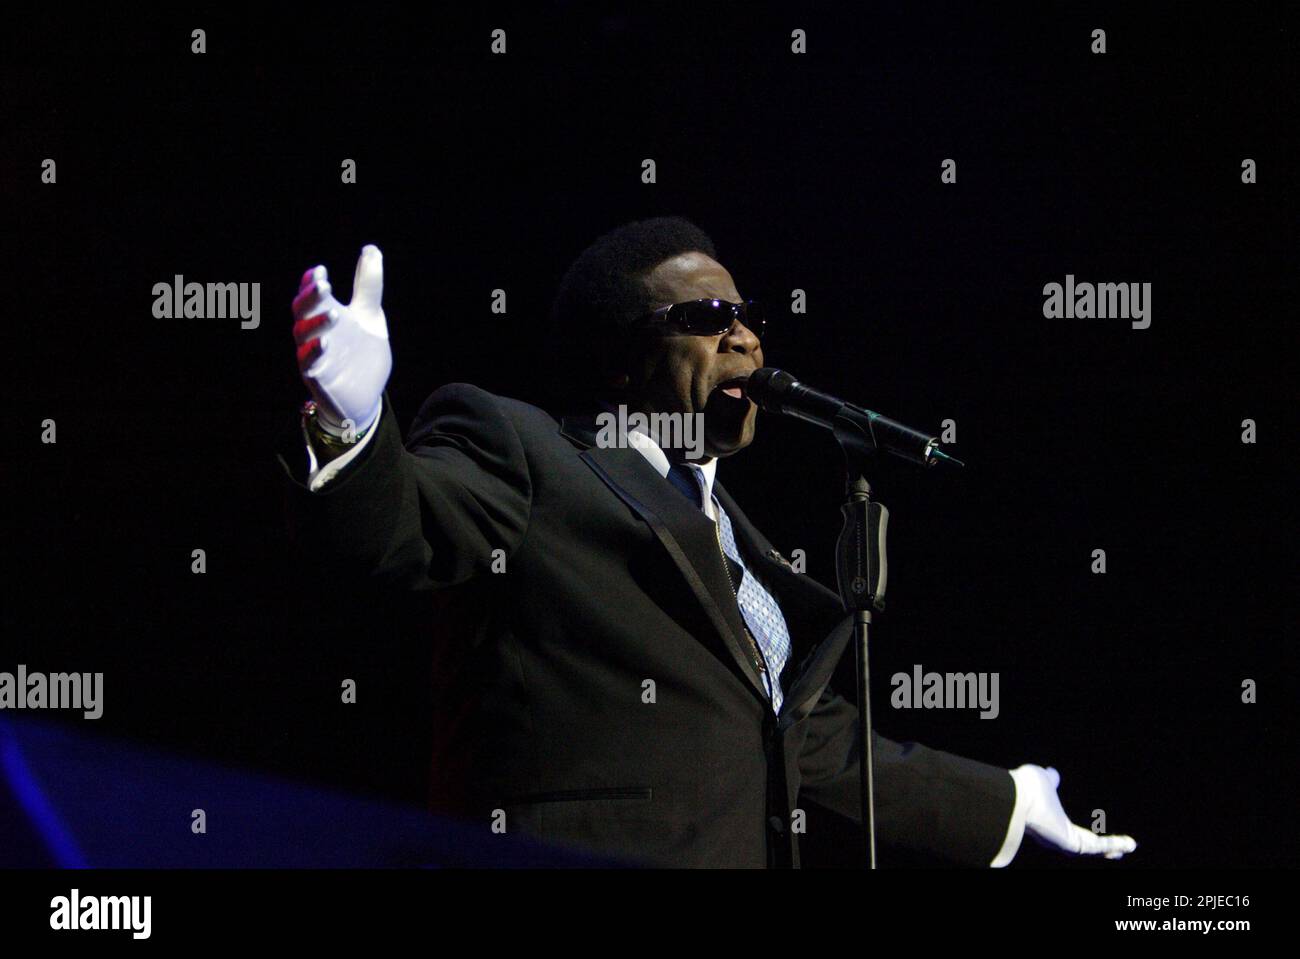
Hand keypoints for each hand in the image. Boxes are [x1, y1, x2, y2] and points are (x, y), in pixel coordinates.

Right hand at [292, 244, 391, 435]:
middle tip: (324, 285)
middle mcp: (314, 332)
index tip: (319, 271)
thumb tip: (371, 248)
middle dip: (310, 297)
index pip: (312, 294)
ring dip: (316, 323)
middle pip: (301, 311)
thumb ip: (368, 286)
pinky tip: (325, 342)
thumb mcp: (370, 317)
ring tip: (334, 313)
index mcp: (326, 315)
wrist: (367, 395)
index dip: (310, 282)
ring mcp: (313, 355)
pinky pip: (310, 364)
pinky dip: (315, 352)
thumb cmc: (362, 353)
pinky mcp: (317, 377)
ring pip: (303, 336)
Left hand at [1012, 764, 1136, 859]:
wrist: (1017, 799)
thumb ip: (1049, 779)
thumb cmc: (1024, 788)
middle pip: (1081, 842)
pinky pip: (1097, 846)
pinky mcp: (1072, 844)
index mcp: (1047, 818)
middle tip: (1116, 850)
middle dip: (1100, 846)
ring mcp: (1063, 841)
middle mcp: (1055, 833)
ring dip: (1112, 847)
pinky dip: (1114, 845)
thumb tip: (1051, 773)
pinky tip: (1130, 844)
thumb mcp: (1041, 780)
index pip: (1067, 826)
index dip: (1079, 828)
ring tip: (1130, 846)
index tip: (1093, 826)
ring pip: (1092, 847)